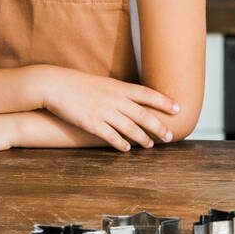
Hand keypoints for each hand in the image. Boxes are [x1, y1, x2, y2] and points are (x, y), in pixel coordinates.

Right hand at [37, 66, 179, 152]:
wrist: (56, 85)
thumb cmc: (79, 84)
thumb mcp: (103, 83)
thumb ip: (119, 92)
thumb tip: (133, 99)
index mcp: (119, 87)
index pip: (148, 94)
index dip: (164, 101)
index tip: (178, 108)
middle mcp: (115, 99)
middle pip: (143, 114)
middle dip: (158, 126)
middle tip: (170, 136)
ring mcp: (104, 111)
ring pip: (129, 127)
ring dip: (142, 138)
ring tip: (150, 146)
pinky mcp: (91, 123)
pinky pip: (110, 136)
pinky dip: (120, 143)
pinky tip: (127, 149)